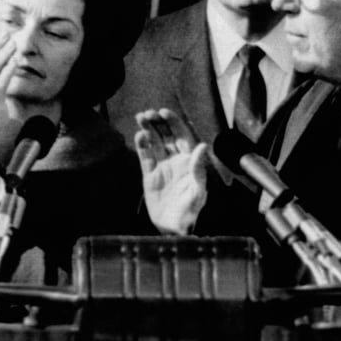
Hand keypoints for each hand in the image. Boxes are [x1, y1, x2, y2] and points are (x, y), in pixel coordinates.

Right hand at [134, 109, 208, 234]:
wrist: (175, 227)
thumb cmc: (191, 209)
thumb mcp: (198, 189)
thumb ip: (199, 167)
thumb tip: (202, 145)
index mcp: (189, 160)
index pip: (182, 135)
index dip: (173, 122)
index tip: (164, 112)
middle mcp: (175, 160)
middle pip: (165, 136)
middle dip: (158, 122)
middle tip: (148, 113)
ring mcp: (162, 167)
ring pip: (154, 143)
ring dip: (148, 129)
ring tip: (140, 117)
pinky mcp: (150, 176)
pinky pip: (145, 157)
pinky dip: (141, 146)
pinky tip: (138, 135)